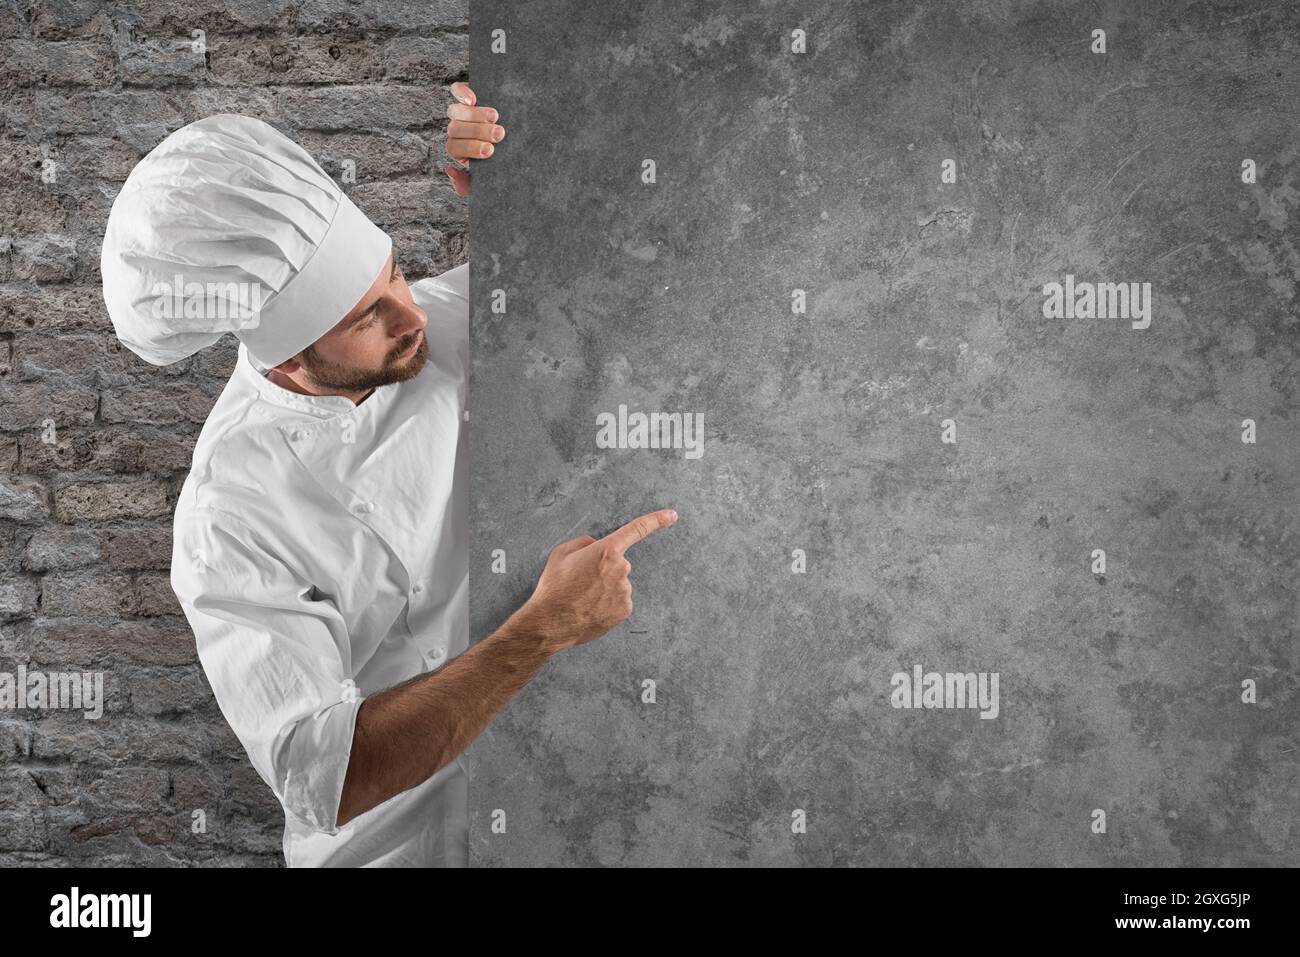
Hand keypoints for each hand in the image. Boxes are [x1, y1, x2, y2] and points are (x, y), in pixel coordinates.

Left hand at [443, 81, 504, 197]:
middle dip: (477, 132)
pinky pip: (456, 90)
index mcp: (460, 150)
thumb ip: (468, 185)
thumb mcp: (490, 176)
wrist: (522, 133)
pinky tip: (472, 100)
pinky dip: (461, 93)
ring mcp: (461, 111)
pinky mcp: (467, 93)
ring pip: (455, 112)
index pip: (455, 149)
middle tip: (500, 134)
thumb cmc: (503, 160)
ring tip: (495, 117)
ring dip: (474, 115)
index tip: (490, 151)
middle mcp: (457, 130)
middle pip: (455, 130)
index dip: (470, 148)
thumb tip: (449, 170)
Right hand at [519, 508, 678, 653]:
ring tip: (582, 597)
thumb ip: (585, 543)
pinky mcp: (625, 610)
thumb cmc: (554, 586)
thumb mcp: (562, 553)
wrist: (551, 623)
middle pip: (617, 563)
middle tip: (581, 582)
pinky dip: (607, 603)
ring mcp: (625, 591)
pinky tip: (590, 608)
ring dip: (604, 588)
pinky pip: (619, 601)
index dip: (656, 520)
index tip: (672, 515)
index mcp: (607, 551)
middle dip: (603, 569)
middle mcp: (621, 569)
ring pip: (618, 583)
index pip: (636, 529)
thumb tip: (597, 546)